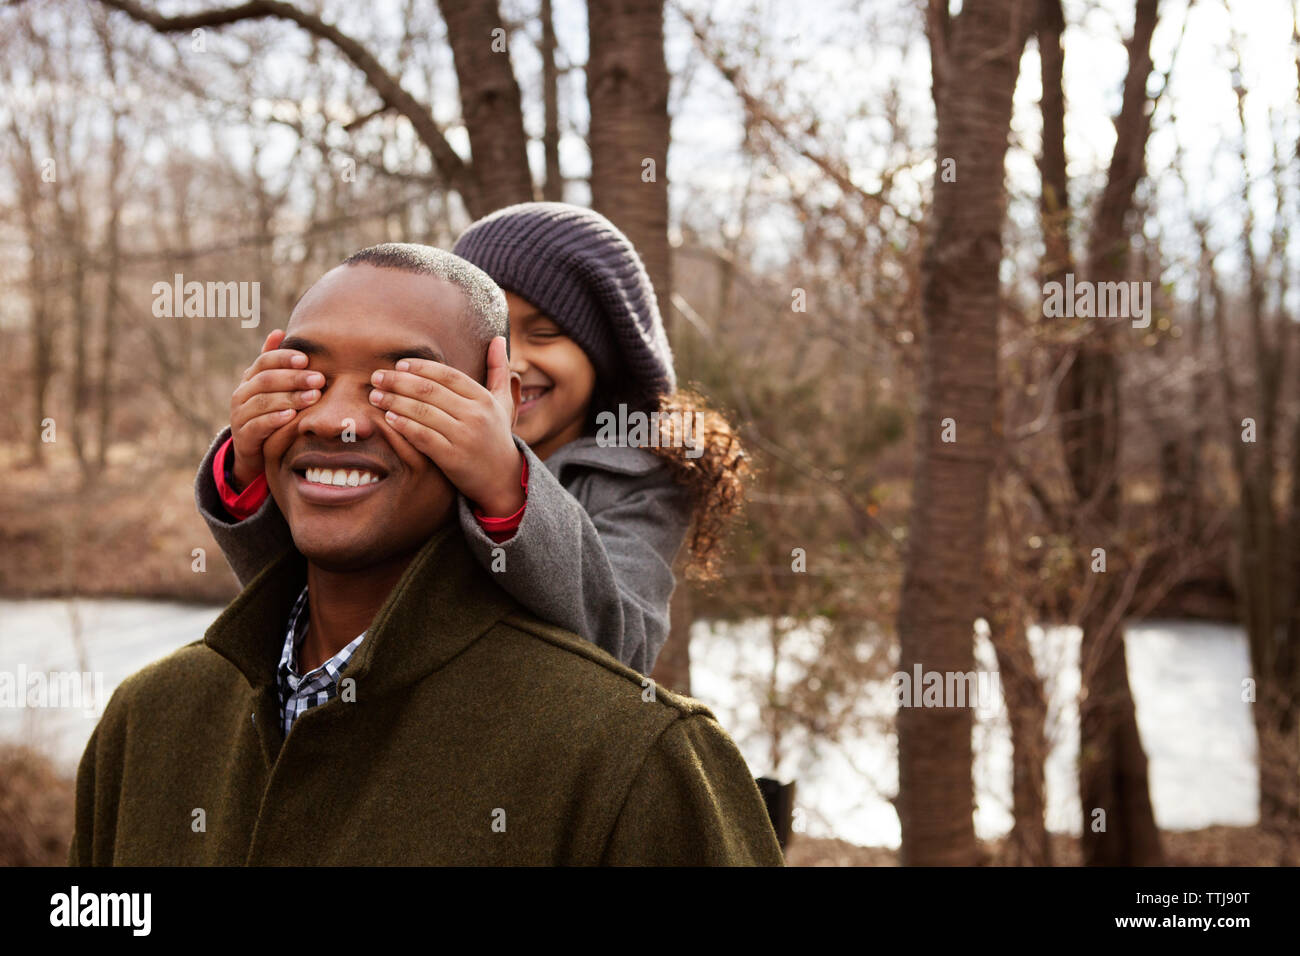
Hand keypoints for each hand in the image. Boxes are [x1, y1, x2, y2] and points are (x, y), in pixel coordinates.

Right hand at [229, 329, 321, 490]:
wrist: (255, 451)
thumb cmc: (270, 412)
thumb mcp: (273, 388)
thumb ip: (275, 363)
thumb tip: (279, 331)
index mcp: (250, 378)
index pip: (265, 361)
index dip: (284, 358)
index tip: (306, 359)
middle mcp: (242, 394)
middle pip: (266, 380)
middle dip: (294, 378)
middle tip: (319, 379)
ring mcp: (240, 415)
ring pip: (263, 402)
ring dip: (290, 398)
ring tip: (314, 397)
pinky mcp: (243, 437)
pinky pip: (257, 426)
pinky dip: (275, 420)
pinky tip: (292, 416)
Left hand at [369, 336, 524, 515]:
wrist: (503, 479)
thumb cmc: (497, 437)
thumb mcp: (503, 403)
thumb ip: (499, 370)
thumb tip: (499, 338)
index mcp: (484, 399)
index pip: (447, 375)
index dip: (421, 367)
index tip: (399, 364)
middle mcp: (475, 415)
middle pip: (430, 391)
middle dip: (398, 382)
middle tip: (376, 377)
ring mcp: (464, 437)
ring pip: (423, 412)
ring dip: (395, 402)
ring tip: (375, 396)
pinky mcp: (453, 458)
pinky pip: (422, 437)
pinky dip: (404, 426)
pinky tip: (388, 418)